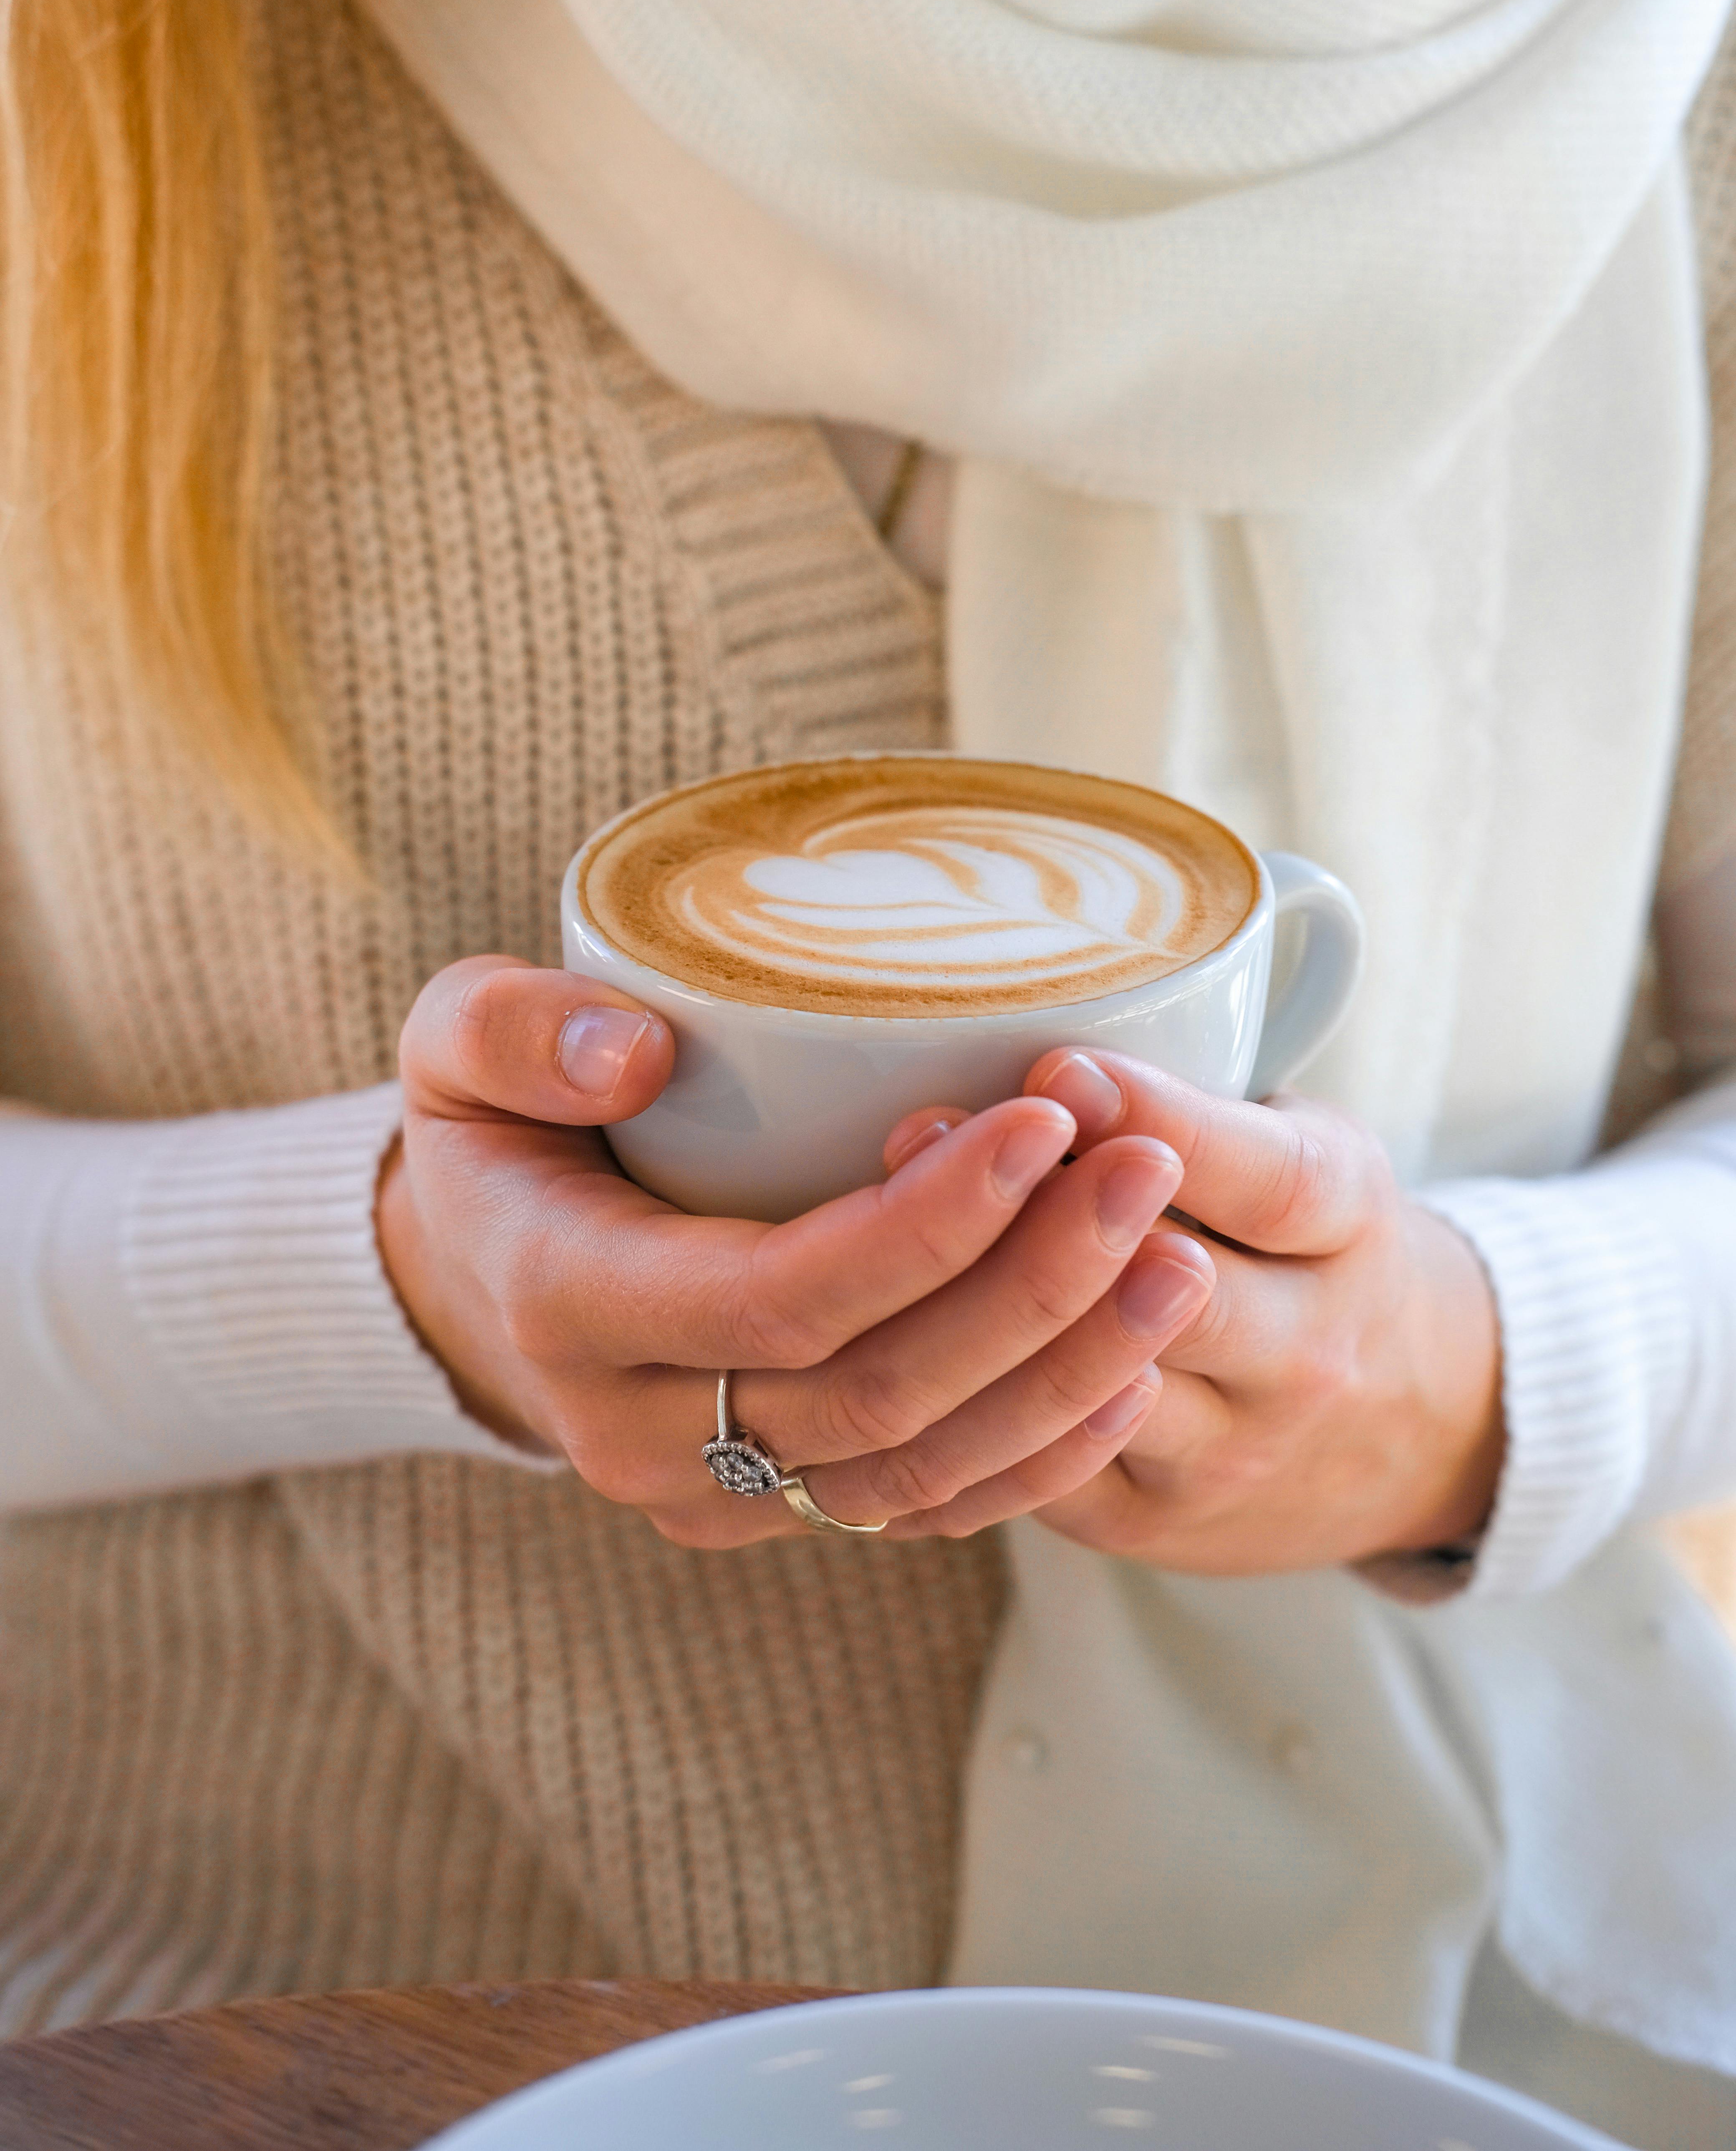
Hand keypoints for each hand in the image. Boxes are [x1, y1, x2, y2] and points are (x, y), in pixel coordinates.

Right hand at [377, 957, 1216, 1547]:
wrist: (476, 1269)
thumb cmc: (494, 1127)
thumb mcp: (455, 1041)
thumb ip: (515, 1030)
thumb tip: (636, 1055)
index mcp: (569, 1303)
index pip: (778, 1296)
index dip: (922, 1228)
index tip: (1037, 1124)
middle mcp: (637, 1433)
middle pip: (875, 1394)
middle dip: (1033, 1291)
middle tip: (1149, 1174)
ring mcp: (710, 1494)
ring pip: (918, 1473)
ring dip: (1063, 1377)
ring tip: (1179, 1263)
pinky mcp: (773, 1512)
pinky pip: (924, 1512)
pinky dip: (1036, 1455)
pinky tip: (1130, 1368)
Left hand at [883, 1051, 1503, 1573]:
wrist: (1406, 1429)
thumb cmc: (1312, 1247)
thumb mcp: (1303, 1149)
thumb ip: (1199, 1103)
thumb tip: (1039, 1055)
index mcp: (1348, 1225)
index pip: (1269, 1180)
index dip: (1162, 1123)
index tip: (1059, 1068)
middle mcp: (1306, 1350)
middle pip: (1180, 1298)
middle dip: (1051, 1221)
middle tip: (934, 1134)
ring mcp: (1232, 1450)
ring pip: (1095, 1395)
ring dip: (985, 1315)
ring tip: (882, 1235)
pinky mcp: (1149, 1524)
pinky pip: (1042, 1472)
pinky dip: (965, 1407)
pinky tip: (888, 1340)